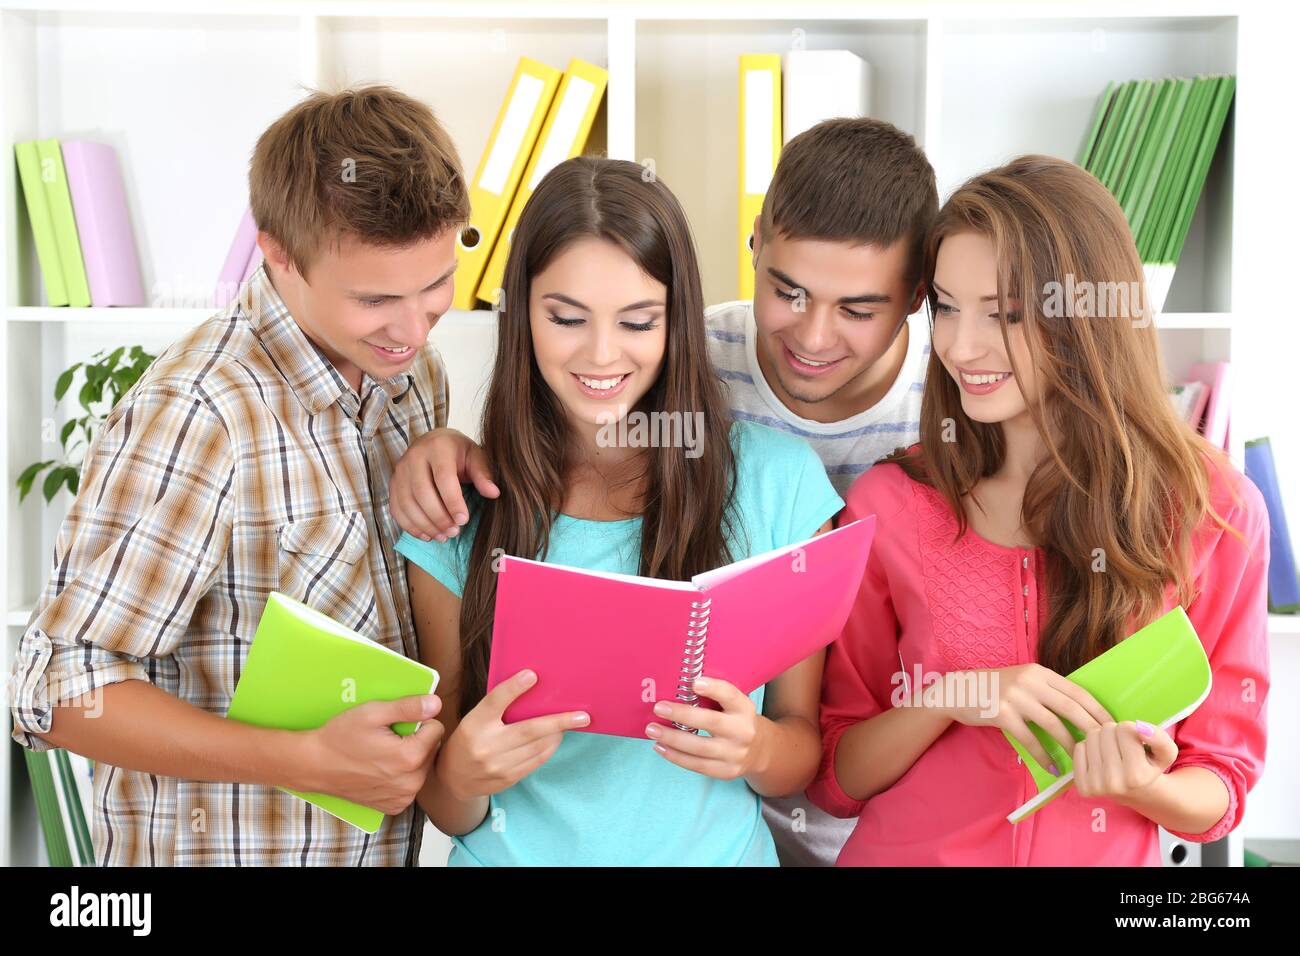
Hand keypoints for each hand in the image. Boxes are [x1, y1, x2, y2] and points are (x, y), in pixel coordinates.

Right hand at [303, 694, 443, 815]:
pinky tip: (379, 770)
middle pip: (431, 750)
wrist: (313, 766)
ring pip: (422, 768)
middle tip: (387, 738)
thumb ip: (408, 707)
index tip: (396, 724)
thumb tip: (436, 703)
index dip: (418, 721)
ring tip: (382, 753)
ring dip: (409, 759)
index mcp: (411, 757)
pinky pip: (410, 785)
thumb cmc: (340, 737)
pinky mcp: (393, 806)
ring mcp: (403, 797)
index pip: (436, 729)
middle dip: (415, 740)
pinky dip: (400, 776)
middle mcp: (412, 782)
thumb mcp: (373, 712)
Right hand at [390, 427, 498, 541]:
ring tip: (443, 536)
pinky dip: (410, 526)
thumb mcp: (475, 456)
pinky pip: (397, 509)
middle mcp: (414, 457)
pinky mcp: (393, 484)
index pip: (443, 477)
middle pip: (422, 493)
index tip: (463, 520)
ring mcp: (400, 471)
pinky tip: (427, 535)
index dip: (452, 501)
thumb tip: (494, 493)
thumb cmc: (458, 452)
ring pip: (407, 503)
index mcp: (437, 447)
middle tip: (454, 532)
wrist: (433, 442)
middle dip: (438, 517)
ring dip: (425, 525)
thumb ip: (483, 474)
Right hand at [437, 669, 588, 800]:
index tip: (532, 675)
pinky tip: (556, 738)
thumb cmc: (469, 739)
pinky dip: (549, 748)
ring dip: (558, 734)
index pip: (495, 701)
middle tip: (583, 716)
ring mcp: (497, 765)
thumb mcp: (475, 718)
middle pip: (528, 730)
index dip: (513, 688)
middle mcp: (485, 745)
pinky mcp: (507, 779)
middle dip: (559, 722)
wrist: (453, 778)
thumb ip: (497, 706)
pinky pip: (535, 761)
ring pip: (537, 747)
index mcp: (474, 723)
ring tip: (572, 724)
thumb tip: (532, 684)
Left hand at [646, 676, 767, 780]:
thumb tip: (677, 687)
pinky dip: (675, 756)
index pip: (731, 696)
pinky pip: (696, 765)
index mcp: (745, 709)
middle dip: (682, 714)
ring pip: (700, 747)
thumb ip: (714, 697)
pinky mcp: (726, 771)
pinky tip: (660, 747)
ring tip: (652, 730)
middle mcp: (743, 732)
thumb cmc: (735, 720)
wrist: (758, 751)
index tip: (694, 683)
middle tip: (659, 707)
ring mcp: (735, 754)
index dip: (714, 689)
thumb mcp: (733, 705)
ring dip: (672, 738)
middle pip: (711, 722)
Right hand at [943, 663, 1112, 772]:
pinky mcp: (1002, 714)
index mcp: (1039, 672)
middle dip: (1091, 728)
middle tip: (1105, 746)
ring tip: (1081, 761)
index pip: (1077, 691)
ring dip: (1070, 745)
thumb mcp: (1024, 681)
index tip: (1111, 725)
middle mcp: (1030, 681)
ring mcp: (1015, 697)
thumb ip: (1047, 690)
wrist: (961, 691)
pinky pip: (1030, 739)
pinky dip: (1044, 756)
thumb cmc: (997, 689)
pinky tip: (1053, 768)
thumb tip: (1080, 711)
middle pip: (1070, 707)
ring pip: (1053, 724)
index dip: (1097, 709)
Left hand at [1074, 720, 1177, 804]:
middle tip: (1123, 747)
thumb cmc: (1150, 766)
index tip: (1136, 742)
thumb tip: (1140, 728)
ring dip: (1102, 738)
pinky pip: (1079, 747)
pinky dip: (1089, 748)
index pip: (1125, 728)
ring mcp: (1096, 786)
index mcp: (1137, 775)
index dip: (1132, 729)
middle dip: (1116, 733)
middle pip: (1106, 730)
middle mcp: (1115, 783)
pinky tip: (1101, 760)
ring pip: (1091, 735)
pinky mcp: (1083, 786)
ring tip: (1113, 752)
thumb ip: (1160, 738)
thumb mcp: (1166, 752)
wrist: (1136, 792)